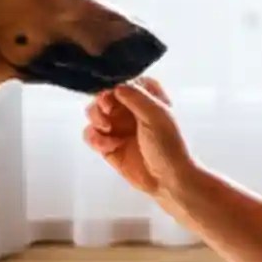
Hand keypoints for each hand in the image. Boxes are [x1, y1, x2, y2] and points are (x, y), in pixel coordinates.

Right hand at [82, 77, 195, 196]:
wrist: (169, 179)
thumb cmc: (169, 145)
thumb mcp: (157, 115)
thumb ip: (136, 97)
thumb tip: (115, 86)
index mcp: (146, 97)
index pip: (122, 81)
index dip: (113, 86)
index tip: (112, 96)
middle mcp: (130, 110)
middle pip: (103, 96)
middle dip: (100, 103)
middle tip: (106, 113)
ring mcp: (118, 128)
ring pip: (93, 113)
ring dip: (95, 118)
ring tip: (106, 129)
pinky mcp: (109, 146)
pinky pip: (91, 135)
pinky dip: (94, 138)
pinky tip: (108, 145)